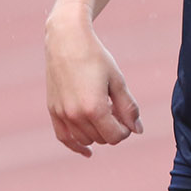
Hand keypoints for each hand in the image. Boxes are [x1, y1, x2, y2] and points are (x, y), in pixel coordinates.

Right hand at [45, 11, 141, 156]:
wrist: (66, 39)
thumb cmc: (95, 57)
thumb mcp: (117, 80)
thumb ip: (128, 107)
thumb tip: (137, 130)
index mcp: (94, 108)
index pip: (116, 136)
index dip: (126, 130)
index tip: (127, 116)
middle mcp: (75, 115)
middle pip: (101, 139)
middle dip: (112, 129)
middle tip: (115, 109)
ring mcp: (62, 114)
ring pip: (85, 140)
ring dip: (97, 133)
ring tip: (102, 112)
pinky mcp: (53, 111)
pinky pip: (64, 138)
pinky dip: (76, 146)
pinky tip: (87, 151)